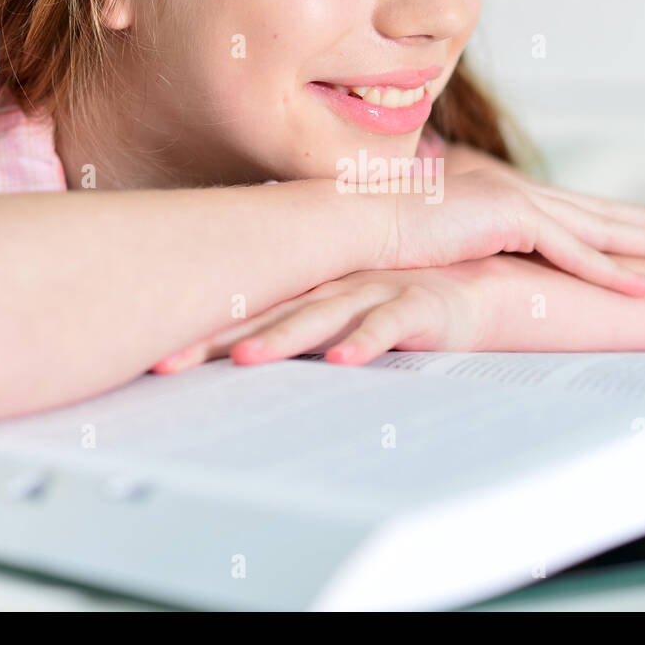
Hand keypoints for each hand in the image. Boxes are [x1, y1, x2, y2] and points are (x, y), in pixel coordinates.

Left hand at [149, 262, 492, 373]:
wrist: (496, 279)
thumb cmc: (422, 297)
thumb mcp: (359, 309)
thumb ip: (314, 322)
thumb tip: (250, 350)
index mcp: (316, 288)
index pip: (248, 310)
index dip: (201, 331)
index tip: (148, 354)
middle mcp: (337, 287)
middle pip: (267, 315)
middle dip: (215, 340)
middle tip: (164, 365)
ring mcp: (377, 292)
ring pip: (322, 318)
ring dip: (283, 339)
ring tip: (246, 362)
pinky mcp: (423, 305)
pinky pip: (390, 326)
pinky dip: (365, 341)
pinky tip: (341, 359)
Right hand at [383, 166, 644, 296]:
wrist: (357, 223)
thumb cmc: (385, 237)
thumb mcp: (439, 241)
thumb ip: (466, 247)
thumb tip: (469, 264)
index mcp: (503, 195)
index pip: (573, 209)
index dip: (615, 217)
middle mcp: (517, 192)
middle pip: (598, 210)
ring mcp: (516, 201)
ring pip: (598, 226)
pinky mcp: (510, 221)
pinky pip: (573, 253)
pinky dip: (610, 272)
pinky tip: (644, 286)